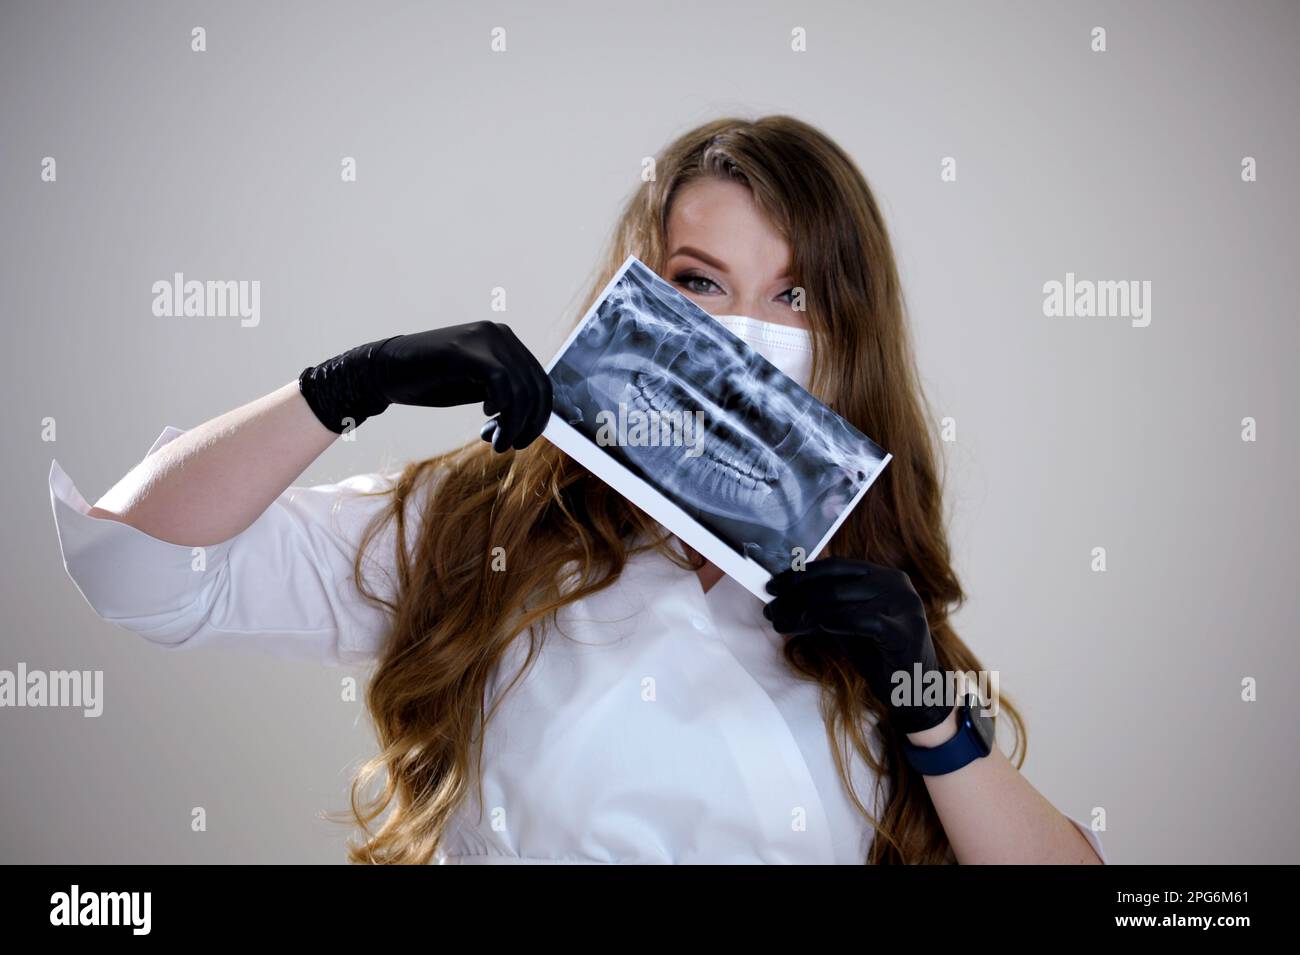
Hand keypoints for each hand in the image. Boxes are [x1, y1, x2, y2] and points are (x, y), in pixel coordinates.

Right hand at [298, 321, 552, 450]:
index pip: (541, 383)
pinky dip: (500, 406)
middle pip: (537, 387)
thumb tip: (533, 420)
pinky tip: (484, 415)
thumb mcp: (480, 390)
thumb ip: (507, 397)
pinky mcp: (465, 349)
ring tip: (496, 443)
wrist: (387, 372)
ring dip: (512, 424)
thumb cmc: (432, 382)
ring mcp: (484, 338)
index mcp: (507, 343)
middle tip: (507, 446)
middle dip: (528, 424)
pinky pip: (500, 380)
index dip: (539, 417)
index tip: (521, 440)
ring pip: (521, 389)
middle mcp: (501, 334)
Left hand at [763, 557, 953, 734]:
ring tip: (780, 623)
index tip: (773, 586)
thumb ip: (826, 606)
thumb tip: (784, 597)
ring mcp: (903, 606)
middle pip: (835, 584)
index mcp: (884, 576)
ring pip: (842, 601)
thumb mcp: (848, 624)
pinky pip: (862, 621)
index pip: (836, 567)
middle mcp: (896, 584)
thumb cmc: (879, 654)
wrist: (913, 689)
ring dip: (804, 613)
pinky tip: (815, 625)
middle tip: (771, 608)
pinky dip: (835, 621)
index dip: (802, 574)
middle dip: (796, 596)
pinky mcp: (905, 631)